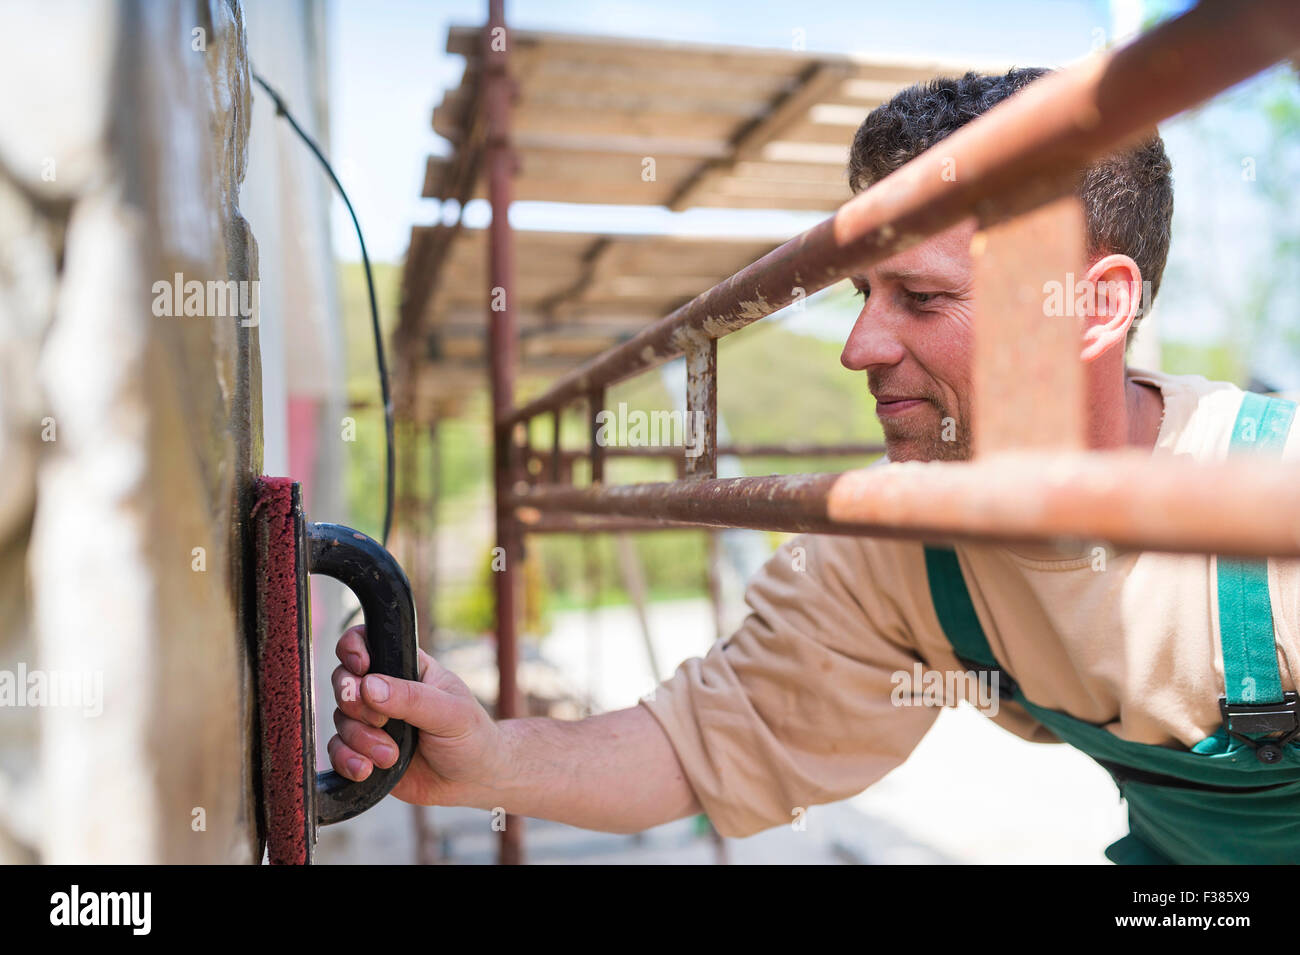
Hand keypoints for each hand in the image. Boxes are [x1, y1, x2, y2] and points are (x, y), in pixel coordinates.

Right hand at [328, 625, 508, 806]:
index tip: (361, 668)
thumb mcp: (451, 713)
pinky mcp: (365, 751)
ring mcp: (373, 722)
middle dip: (355, 703)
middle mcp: (384, 691)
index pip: (367, 641)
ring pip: (341, 719)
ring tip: (390, 755)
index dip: (353, 649)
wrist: (474, 781)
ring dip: (359, 740)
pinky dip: (346, 760)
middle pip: (344, 681)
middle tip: (381, 722)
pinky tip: (365, 770)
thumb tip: (369, 685)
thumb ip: (412, 698)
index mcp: (406, 668)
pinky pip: (337, 750)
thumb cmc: (471, 736)